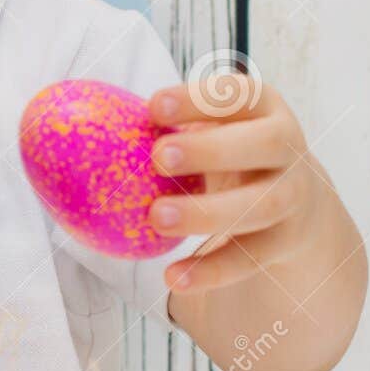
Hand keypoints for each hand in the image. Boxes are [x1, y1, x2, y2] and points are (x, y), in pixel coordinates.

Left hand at [145, 82, 324, 294]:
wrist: (296, 203)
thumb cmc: (229, 151)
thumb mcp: (211, 126)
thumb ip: (164, 123)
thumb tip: (73, 128)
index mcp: (263, 107)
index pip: (238, 94)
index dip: (197, 99)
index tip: (152, 106)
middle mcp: (287, 148)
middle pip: (263, 144)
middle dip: (211, 149)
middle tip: (158, 157)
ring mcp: (292, 196)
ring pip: (261, 205)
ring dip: (207, 212)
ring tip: (156, 217)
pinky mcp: (284, 241)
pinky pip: (250, 258)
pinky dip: (212, 270)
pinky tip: (174, 276)